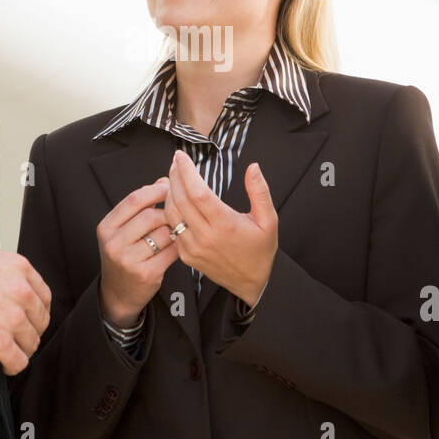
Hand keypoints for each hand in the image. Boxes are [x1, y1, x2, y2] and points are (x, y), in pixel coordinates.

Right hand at [0, 247, 51, 374]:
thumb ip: (6, 271)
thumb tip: (13, 283)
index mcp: (20, 269)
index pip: (43, 296)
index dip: (36, 311)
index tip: (29, 319)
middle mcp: (22, 292)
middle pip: (40, 321)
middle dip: (30, 331)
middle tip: (18, 338)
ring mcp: (12, 318)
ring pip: (32, 342)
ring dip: (22, 350)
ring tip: (10, 353)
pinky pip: (18, 361)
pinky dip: (13, 366)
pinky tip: (4, 365)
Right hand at [97, 178, 181, 326]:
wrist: (118, 293)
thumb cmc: (124, 255)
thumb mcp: (122, 230)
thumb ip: (140, 206)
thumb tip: (163, 181)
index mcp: (106, 227)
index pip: (134, 200)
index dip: (155, 190)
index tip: (170, 187)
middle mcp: (113, 243)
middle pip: (150, 215)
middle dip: (167, 212)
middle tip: (175, 214)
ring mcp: (128, 260)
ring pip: (162, 233)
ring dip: (173, 230)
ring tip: (173, 231)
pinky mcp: (145, 274)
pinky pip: (170, 251)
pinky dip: (177, 246)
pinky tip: (176, 246)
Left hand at [165, 150, 276, 305]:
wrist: (251, 282)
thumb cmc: (260, 249)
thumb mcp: (269, 220)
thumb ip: (260, 192)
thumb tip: (253, 167)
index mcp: (225, 225)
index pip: (198, 193)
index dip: (186, 172)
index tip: (181, 156)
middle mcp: (205, 236)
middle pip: (180, 200)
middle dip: (174, 176)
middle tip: (176, 161)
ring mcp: (193, 248)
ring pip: (172, 214)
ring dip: (169, 192)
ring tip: (173, 177)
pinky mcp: (186, 255)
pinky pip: (172, 228)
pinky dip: (170, 210)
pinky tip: (175, 199)